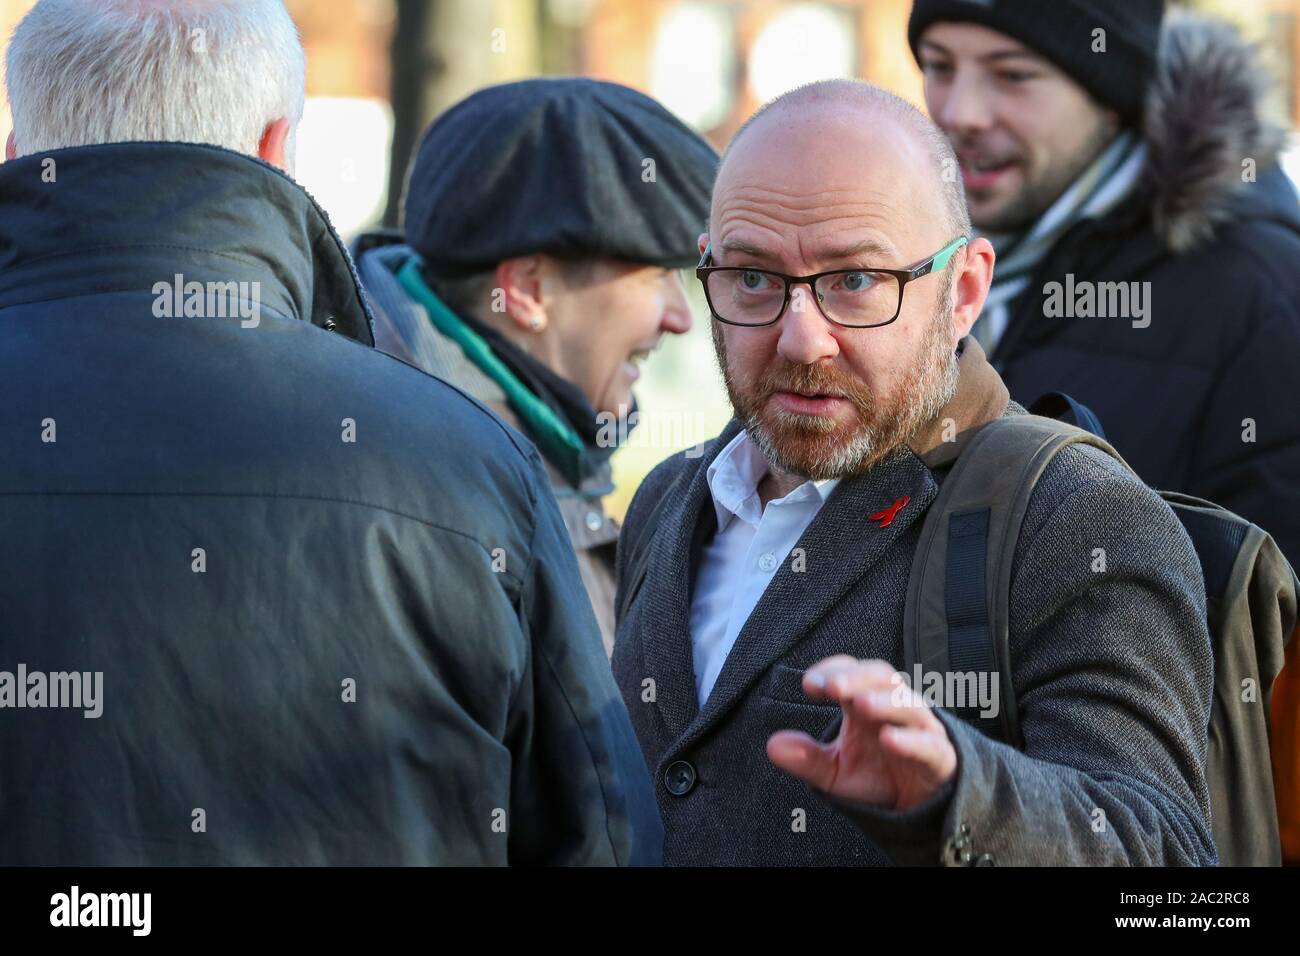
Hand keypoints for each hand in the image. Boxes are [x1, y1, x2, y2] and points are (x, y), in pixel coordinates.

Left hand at [766, 656, 956, 811]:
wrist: (917, 810)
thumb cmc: (876, 776)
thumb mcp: (834, 771)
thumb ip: (807, 758)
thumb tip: (772, 745)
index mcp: (867, 701)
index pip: (852, 671)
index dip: (833, 671)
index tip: (808, 685)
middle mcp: (895, 707)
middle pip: (882, 676)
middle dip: (856, 678)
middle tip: (832, 687)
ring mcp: (921, 729)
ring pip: (908, 704)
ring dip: (883, 702)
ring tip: (860, 705)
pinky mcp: (939, 757)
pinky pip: (929, 743)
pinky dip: (910, 739)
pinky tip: (889, 739)